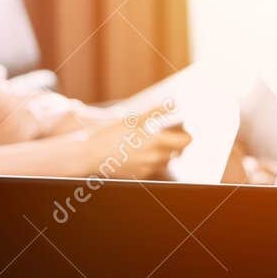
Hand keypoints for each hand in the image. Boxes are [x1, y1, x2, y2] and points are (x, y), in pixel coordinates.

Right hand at [72, 107, 191, 178]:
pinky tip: (138, 151)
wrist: (90, 155)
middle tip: (168, 134)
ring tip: (150, 142)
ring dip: (164, 152)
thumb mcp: (133, 119)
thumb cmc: (110, 133)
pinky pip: (154, 167)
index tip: (181, 129)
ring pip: (167, 160)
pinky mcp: (141, 175)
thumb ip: (157, 112)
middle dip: (176, 143)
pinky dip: (151, 159)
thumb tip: (175, 103)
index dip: (187, 135)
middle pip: (179, 152)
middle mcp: (155, 156)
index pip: (186, 141)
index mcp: (156, 140)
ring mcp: (148, 167)